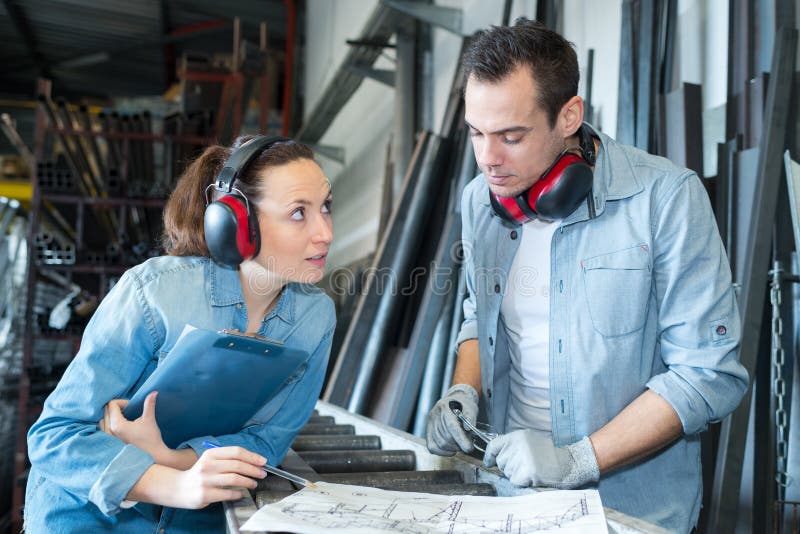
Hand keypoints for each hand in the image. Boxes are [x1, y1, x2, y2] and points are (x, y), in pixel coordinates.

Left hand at [99, 391, 169, 463]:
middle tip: (128, 410)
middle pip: (105, 411)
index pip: (112, 405)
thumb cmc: (151, 439)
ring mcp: (108, 439)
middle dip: (116, 407)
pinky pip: (102, 430)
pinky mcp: (110, 444)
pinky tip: (119, 427)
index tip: (132, 406)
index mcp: (117, 425)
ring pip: (101, 421)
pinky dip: (107, 425)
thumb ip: (149, 404)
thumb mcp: (149, 420)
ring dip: (110, 416)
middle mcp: (109, 432)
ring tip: (123, 418)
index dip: (123, 402)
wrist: (152, 457)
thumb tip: (153, 391)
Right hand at [173, 446, 266, 508]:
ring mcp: (206, 480)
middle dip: (254, 469)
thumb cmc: (199, 474)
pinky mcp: (205, 494)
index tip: (263, 461)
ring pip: (234, 478)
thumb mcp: (210, 460)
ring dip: (248, 481)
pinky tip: (241, 493)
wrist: (178, 488)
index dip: (252, 456)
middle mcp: (208, 465)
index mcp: (211, 454)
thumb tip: (252, 461)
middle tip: (262, 473)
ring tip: (254, 483)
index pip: (236, 452)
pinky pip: (228, 493)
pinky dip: (238, 493)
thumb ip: (227, 459)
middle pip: (237, 465)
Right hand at [426, 384, 478, 455]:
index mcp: (445, 407)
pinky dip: (443, 452)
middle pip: (446, 438)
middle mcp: (435, 415)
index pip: (451, 427)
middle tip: (467, 443)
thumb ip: (470, 418)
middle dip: (459, 444)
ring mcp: (429, 424)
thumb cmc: (463, 405)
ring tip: (460, 443)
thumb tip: (468, 429)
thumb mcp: (470, 408)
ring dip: (452, 448)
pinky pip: (432, 448)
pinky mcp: (427, 432)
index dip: (461, 439)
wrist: (454, 400)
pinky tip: (451, 449)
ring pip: (440, 444)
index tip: (469, 448)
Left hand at [483, 429, 599, 488]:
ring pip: (508, 473)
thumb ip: (513, 446)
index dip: (489, 455)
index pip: (494, 445)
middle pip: (501, 462)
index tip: (489, 462)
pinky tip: (533, 476)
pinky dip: (522, 482)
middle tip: (525, 464)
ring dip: (517, 474)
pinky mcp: (527, 471)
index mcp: (517, 436)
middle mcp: (518, 445)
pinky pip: (515, 481)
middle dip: (509, 466)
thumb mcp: (529, 441)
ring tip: (532, 469)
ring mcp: (522, 458)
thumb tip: (494, 457)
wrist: (568, 462)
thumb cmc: (548, 454)